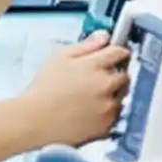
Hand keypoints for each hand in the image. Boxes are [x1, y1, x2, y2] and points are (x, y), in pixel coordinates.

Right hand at [20, 33, 130, 147]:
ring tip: (88, 97)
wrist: (37, 119)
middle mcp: (107, 85)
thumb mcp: (60, 58)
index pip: (120, 52)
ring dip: (111, 94)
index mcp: (95, 65)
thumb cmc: (45, 88)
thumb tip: (104, 36)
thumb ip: (86, 45)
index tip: (114, 55)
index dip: (117, 52)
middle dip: (114, 74)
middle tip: (95, 79)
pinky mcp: (108, 124)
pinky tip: (88, 111)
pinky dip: (106, 112)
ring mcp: (110, 106)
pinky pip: (115, 114)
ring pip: (121, 96)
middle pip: (124, 75)